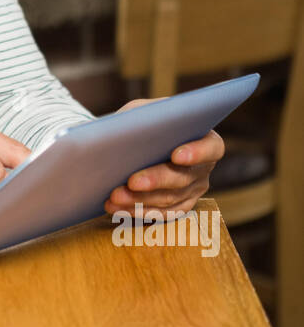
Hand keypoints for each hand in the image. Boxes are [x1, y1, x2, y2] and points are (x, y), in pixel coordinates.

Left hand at [103, 98, 224, 217]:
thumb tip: (128, 129)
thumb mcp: (144, 112)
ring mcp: (192, 190)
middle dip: (155, 180)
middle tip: (132, 182)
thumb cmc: (143, 123)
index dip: (196, 152)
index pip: (211, 148)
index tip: (176, 155)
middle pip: (183, 178)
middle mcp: (203, 168)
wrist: (136, 143)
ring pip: (168, 200)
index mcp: (204, 139)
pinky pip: (159, 214)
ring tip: (114, 196)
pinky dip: (136, 211)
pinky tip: (116, 208)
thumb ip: (143, 117)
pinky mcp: (178, 207)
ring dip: (139, 199)